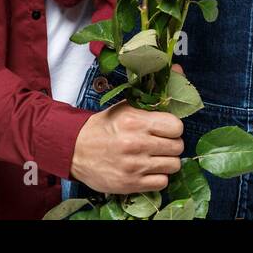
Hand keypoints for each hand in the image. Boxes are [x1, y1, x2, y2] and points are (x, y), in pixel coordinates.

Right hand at [69, 64, 186, 194]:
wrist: (75, 150)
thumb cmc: (104, 126)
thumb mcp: (126, 105)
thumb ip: (153, 91)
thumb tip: (178, 67)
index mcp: (135, 121)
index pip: (176, 126)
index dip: (173, 128)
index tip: (165, 128)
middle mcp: (136, 144)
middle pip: (177, 147)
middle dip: (171, 144)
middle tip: (160, 143)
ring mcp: (134, 167)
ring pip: (173, 166)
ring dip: (166, 161)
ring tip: (154, 156)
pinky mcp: (130, 184)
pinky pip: (162, 183)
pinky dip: (157, 177)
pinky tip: (147, 169)